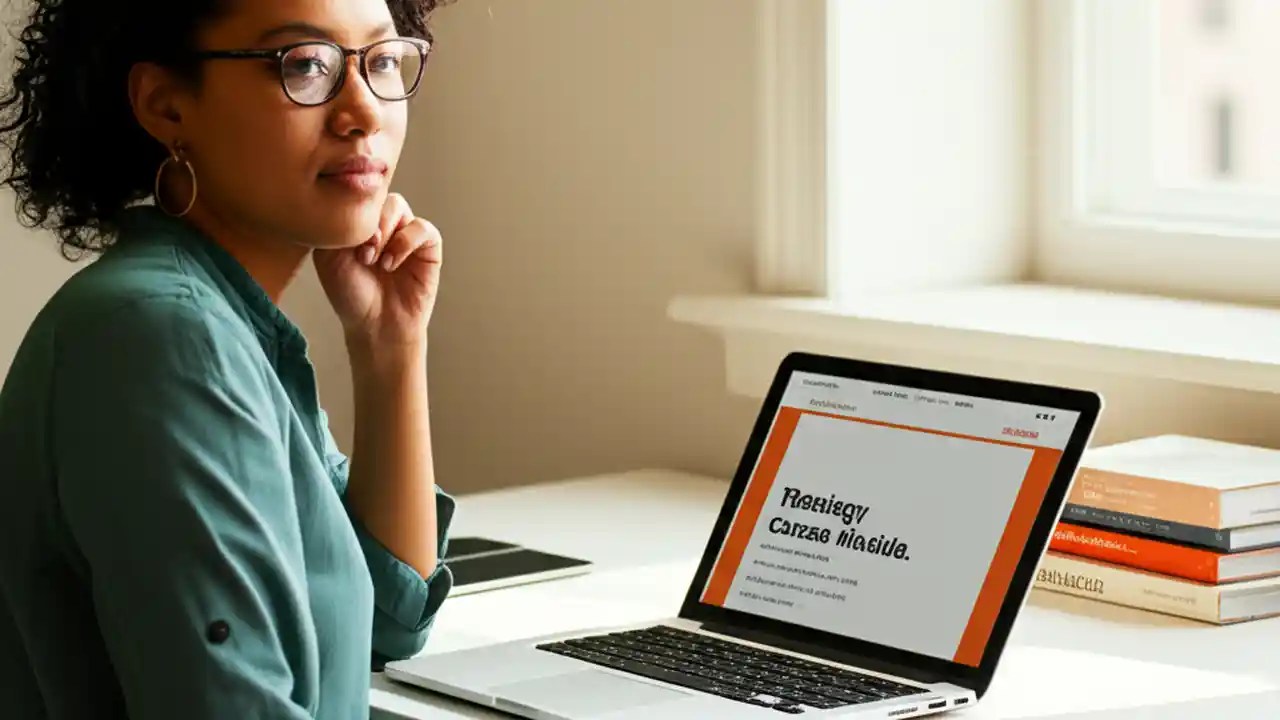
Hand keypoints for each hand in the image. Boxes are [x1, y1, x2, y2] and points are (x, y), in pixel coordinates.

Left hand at [313, 193, 442, 347]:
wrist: (374, 325)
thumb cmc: (350, 294)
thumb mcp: (328, 257)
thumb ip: (336, 226)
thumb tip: (354, 205)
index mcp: (357, 221)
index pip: (354, 193)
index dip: (349, 209)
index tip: (343, 238)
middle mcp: (382, 223)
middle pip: (376, 195)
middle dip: (367, 222)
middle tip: (362, 252)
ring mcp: (405, 233)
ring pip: (398, 205)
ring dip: (384, 230)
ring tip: (374, 259)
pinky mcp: (428, 248)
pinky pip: (423, 228)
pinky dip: (406, 242)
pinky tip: (391, 264)